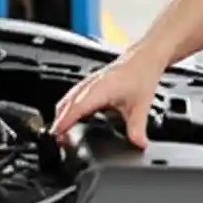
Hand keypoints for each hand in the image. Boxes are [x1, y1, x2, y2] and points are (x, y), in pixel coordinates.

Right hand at [49, 50, 165, 148]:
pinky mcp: (91, 81)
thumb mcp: (141, 105)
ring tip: (61, 132)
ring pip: (67, 98)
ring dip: (61, 114)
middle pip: (66, 104)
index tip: (57, 134)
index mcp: (101, 89)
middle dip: (59, 122)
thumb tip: (139, 144)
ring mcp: (89, 82)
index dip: (65, 122)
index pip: (77, 108)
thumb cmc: (142, 74)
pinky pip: (73, 95)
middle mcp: (91, 84)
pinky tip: (72, 116)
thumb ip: (138, 128)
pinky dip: (68, 107)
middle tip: (57, 140)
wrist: (145, 57)